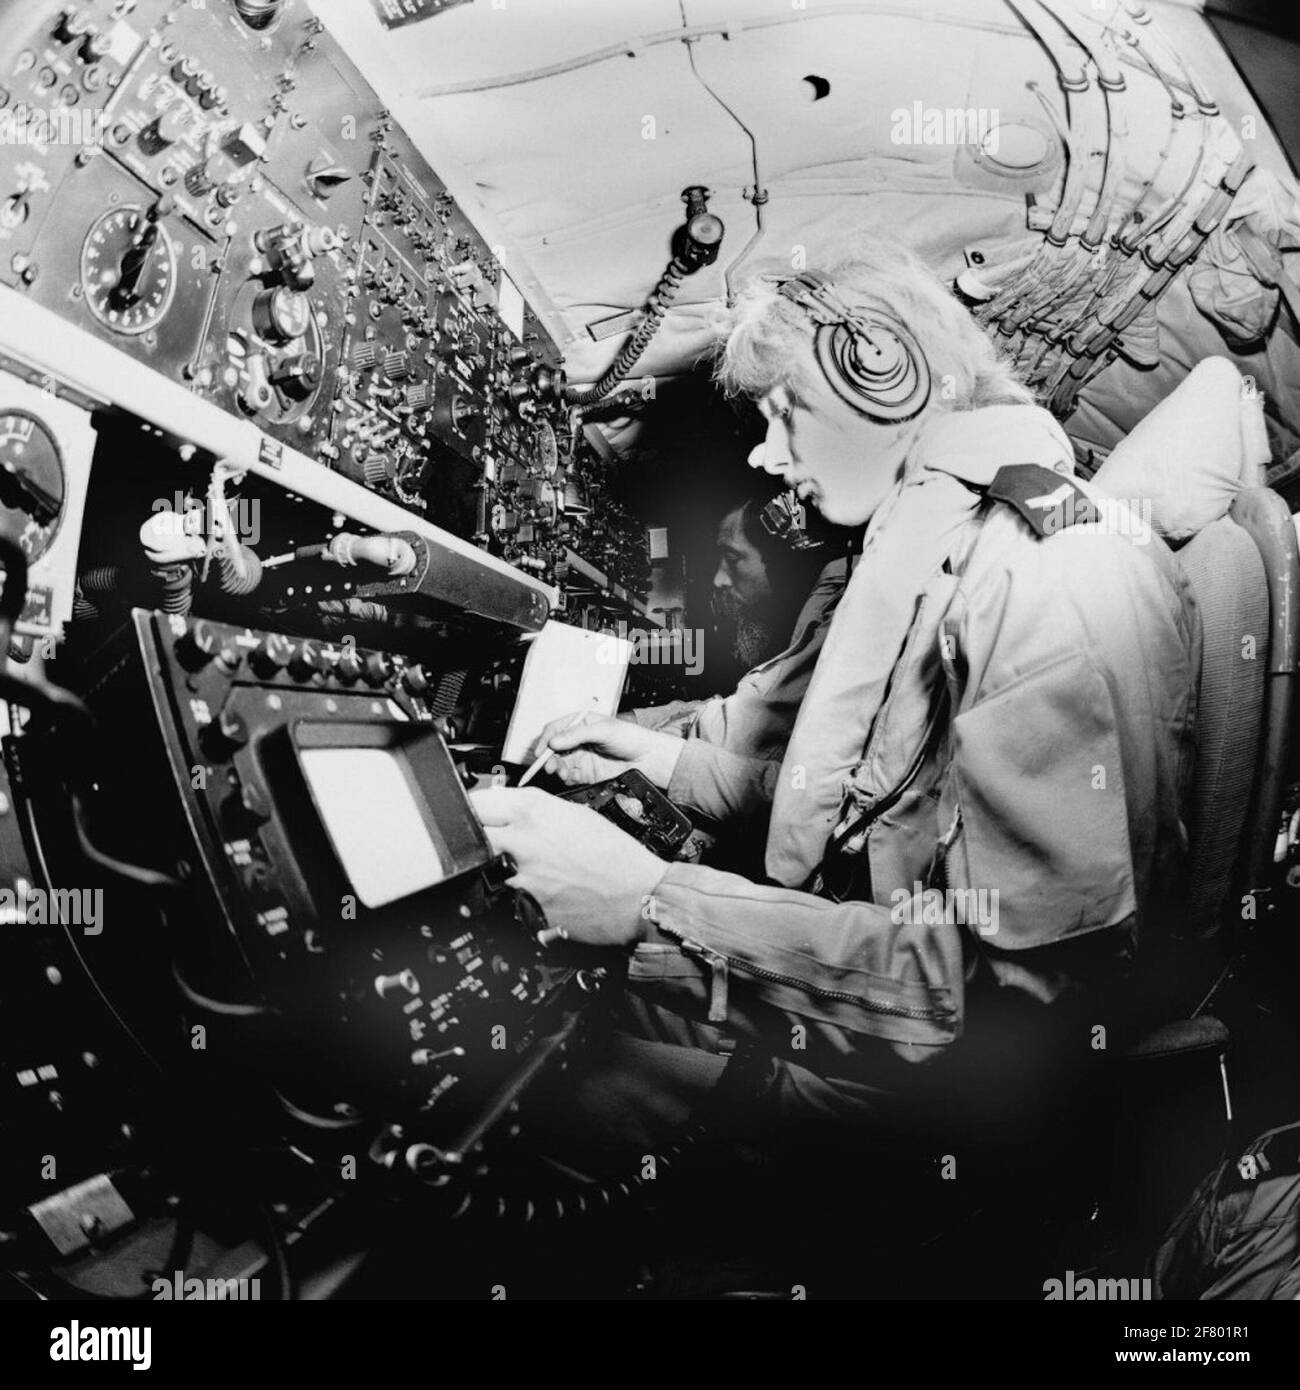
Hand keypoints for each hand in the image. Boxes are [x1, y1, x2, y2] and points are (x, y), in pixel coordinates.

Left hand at [471, 787, 666, 947]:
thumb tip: (510, 810)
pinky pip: (508, 895)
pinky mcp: (523, 907)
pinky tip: (542, 888)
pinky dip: (518, 891)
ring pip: (487, 867)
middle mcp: (522, 841)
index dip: (476, 807)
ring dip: (499, 865)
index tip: (477, 811)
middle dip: (477, 835)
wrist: (638, 896)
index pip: (478, 802)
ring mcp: (520, 877)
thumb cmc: (617, 855)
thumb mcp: (577, 814)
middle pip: (472, 835)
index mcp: (534, 811)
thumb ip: (536, 809)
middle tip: (487, 838)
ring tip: (532, 866)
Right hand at [533, 711, 682, 789]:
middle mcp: (578, 740)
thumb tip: (554, 742)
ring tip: (561, 772)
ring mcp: (582, 757)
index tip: (541, 751)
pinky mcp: (587, 773)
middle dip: (548, 757)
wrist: (648, 759)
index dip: (546, 739)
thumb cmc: (631, 737)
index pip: (556, 729)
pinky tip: (572, 777)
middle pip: (554, 748)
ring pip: (559, 763)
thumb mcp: (603, 730)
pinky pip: (570, 777)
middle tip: (549, 766)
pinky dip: (567, 778)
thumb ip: (577, 735)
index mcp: (581, 724)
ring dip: (557, 769)